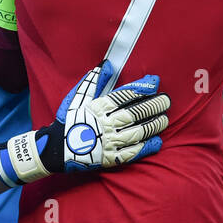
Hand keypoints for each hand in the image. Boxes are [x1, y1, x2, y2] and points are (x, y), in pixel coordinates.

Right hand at [0, 60, 169, 184]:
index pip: (125, 95)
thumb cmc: (68, 119)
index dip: (142, 87)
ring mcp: (108, 142)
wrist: (56, 149)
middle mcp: (105, 124)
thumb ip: (93, 80)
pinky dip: (147, 147)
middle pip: (135, 113)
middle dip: (153, 105)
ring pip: (138, 132)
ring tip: (165, 118)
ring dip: (154, 124)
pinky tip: (158, 141)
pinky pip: (132, 153)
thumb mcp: (76, 97)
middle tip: (166, 100)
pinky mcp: (110, 158)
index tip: (154, 82)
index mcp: (98, 108)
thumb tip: (108, 64)